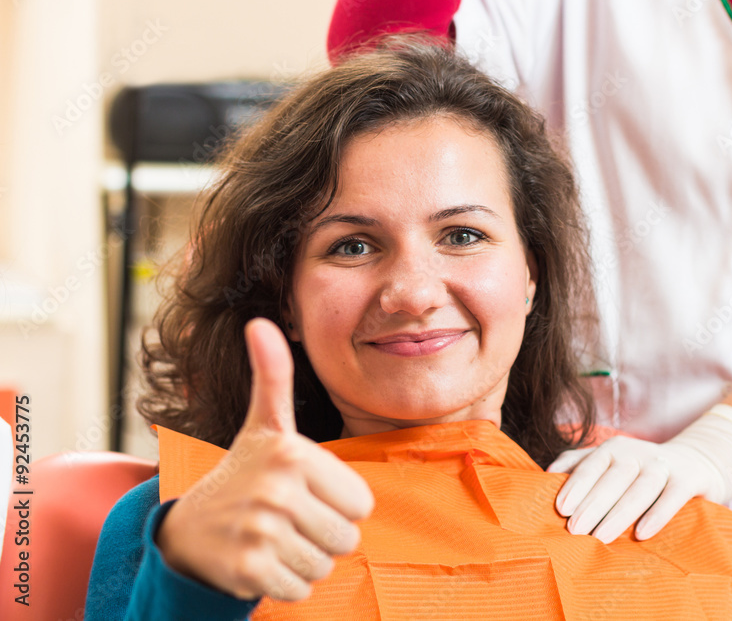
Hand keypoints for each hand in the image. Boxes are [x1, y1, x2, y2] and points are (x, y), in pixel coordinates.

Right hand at [156, 318, 373, 600]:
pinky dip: (285, 582)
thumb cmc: (244, 472)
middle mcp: (276, 490)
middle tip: (287, 518)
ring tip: (274, 536)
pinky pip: (301, 589)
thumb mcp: (265, 424)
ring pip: (325, 565)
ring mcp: (260, 532)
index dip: (337, 504)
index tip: (303, 492)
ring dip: (304, 559)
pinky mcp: (249, 571)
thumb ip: (273, 376)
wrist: (188, 528)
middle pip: (346, 537)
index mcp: (293, 454)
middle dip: (322, 534)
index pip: (362, 505)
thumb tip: (260, 322)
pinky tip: (260, 559)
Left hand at [547, 436, 721, 543]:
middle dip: (593, 504)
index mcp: (612, 450)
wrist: (693, 461)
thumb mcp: (608, 463)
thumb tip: (546, 475)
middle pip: (613, 478)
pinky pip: (673, 496)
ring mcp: (663, 465)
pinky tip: (642, 533)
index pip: (591, 466)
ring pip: (641, 487)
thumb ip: (578, 465)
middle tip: (575, 530)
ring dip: (620, 512)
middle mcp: (636, 453)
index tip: (561, 509)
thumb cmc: (637, 470)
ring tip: (601, 537)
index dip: (576, 486)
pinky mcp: (688, 479)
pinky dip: (658, 514)